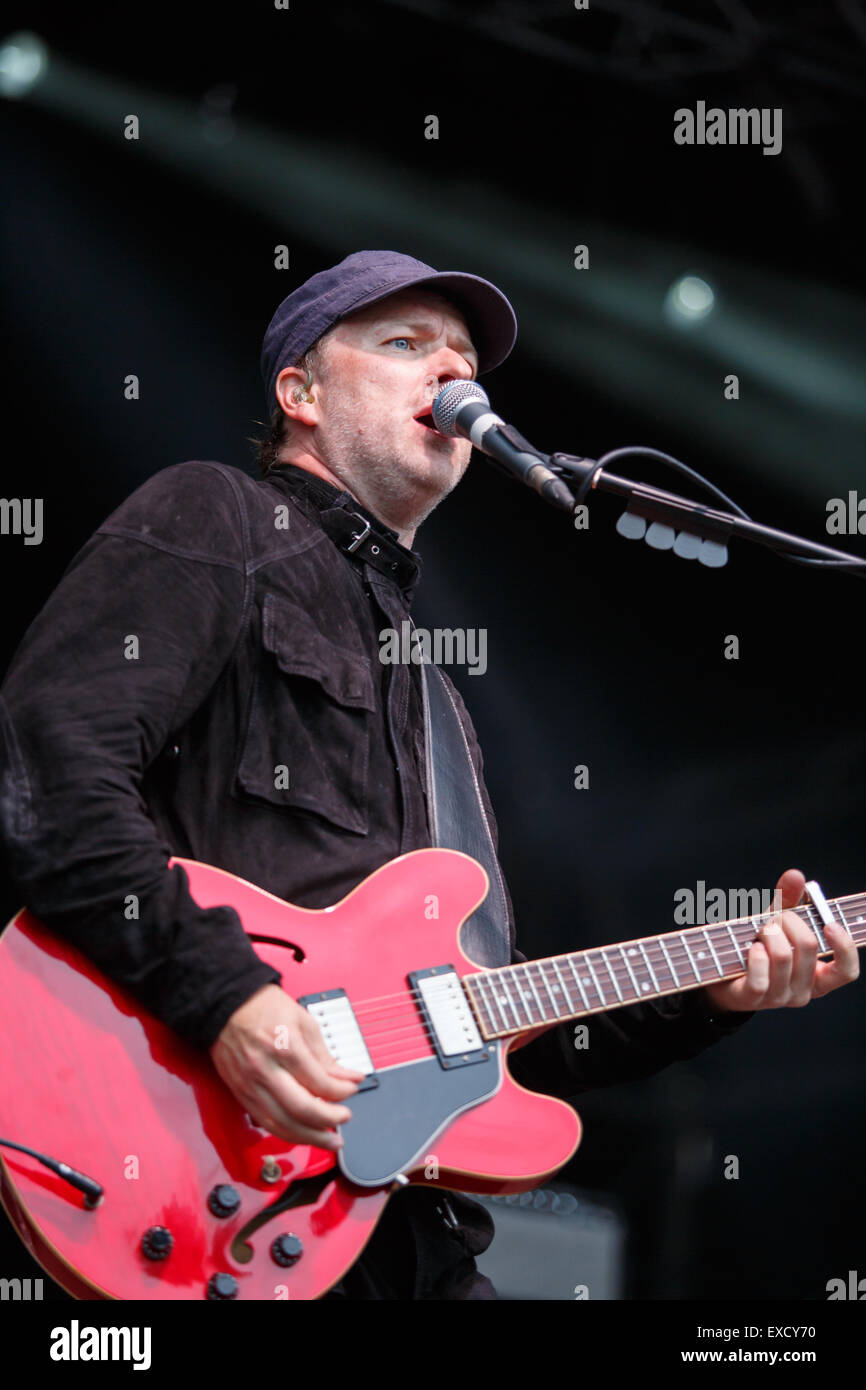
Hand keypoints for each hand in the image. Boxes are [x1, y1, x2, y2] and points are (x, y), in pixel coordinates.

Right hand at [209, 984, 365, 1150]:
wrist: (225, 1004)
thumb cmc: (264, 1007)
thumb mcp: (303, 1021)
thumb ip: (325, 1056)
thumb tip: (349, 1078)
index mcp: (284, 1046)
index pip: (319, 1082)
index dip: (341, 1091)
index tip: (351, 1089)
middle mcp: (265, 1069)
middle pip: (301, 1109)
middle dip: (329, 1120)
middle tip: (345, 1118)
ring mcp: (249, 1084)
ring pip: (282, 1124)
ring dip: (310, 1137)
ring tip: (329, 1140)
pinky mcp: (240, 1093)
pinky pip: (265, 1122)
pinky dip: (286, 1133)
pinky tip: (303, 1134)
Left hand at [704, 868, 859, 1013]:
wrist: (720, 969)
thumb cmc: (758, 945)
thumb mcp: (776, 922)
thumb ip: (789, 900)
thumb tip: (796, 875)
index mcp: (818, 977)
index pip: (847, 971)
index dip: (844, 946)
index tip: (830, 923)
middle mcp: (803, 992)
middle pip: (809, 946)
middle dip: (789, 920)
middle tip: (774, 918)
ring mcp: (779, 998)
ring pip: (783, 956)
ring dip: (768, 932)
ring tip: (758, 931)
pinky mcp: (753, 999)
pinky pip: (760, 977)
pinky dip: (755, 955)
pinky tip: (751, 948)